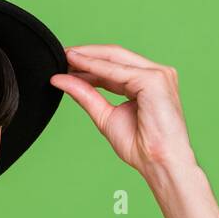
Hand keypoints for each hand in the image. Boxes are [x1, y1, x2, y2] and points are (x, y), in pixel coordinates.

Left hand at [50, 44, 196, 177]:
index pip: (114, 67)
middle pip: (115, 56)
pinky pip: (118, 71)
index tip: (65, 63)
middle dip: (87, 54)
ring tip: (66, 57)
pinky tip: (78, 65)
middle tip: (61, 55)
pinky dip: (96, 67)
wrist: (158, 163)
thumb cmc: (141, 147)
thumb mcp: (105, 116)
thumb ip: (85, 95)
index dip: (89, 64)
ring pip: (116, 58)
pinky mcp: (155, 79)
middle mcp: (156, 74)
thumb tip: (60, 79)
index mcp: (148, 83)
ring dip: (89, 57)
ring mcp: (158, 74)